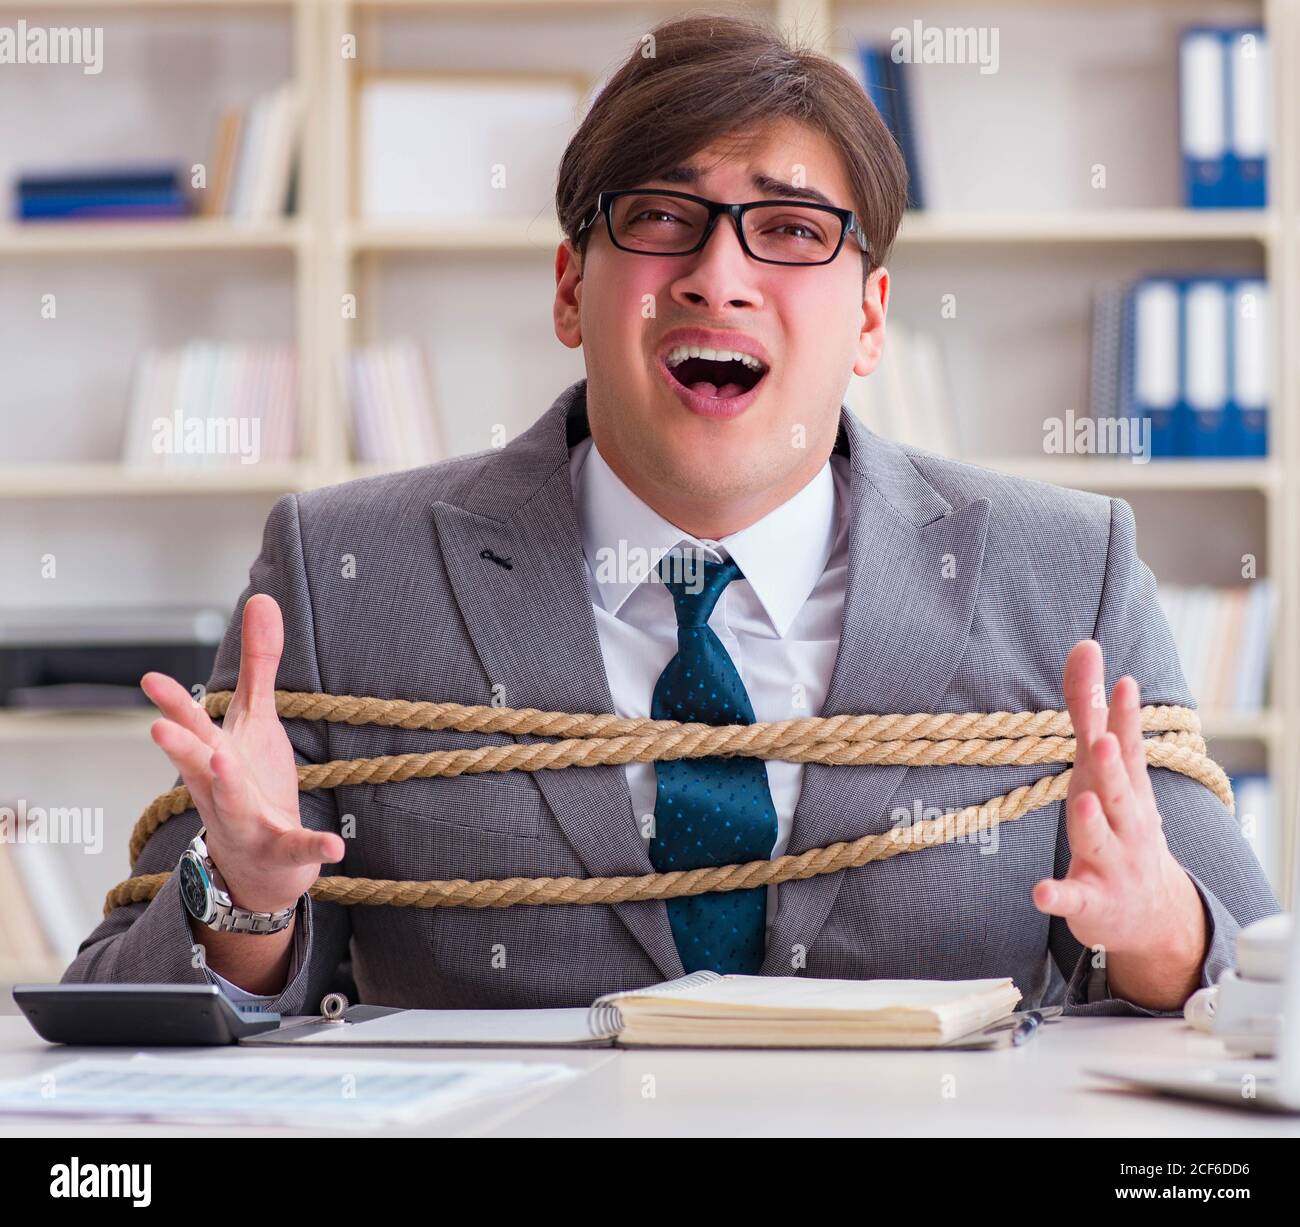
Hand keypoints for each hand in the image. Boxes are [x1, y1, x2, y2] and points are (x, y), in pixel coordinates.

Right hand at [142, 593, 343, 913]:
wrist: (259, 867)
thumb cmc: (252, 781)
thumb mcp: (256, 721)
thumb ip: (260, 664)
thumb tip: (263, 597)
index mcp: (215, 756)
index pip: (192, 726)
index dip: (174, 705)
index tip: (150, 679)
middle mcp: (222, 789)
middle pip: (198, 766)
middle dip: (181, 747)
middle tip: (158, 728)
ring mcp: (248, 822)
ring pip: (233, 805)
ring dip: (228, 784)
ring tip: (222, 759)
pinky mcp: (281, 849)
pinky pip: (296, 848)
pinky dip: (313, 847)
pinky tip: (336, 847)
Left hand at [1031, 639, 1206, 1007]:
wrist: (1153, 914)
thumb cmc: (1120, 821)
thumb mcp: (1106, 767)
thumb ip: (1090, 708)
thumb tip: (1085, 646)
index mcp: (1127, 787)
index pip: (1129, 748)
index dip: (1126, 718)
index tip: (1125, 682)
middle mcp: (1126, 822)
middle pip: (1120, 792)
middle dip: (1113, 767)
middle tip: (1103, 740)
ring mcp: (1111, 862)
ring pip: (1099, 841)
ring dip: (1090, 823)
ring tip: (1081, 801)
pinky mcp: (1091, 901)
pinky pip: (1073, 899)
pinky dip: (1059, 895)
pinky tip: (1041, 892)